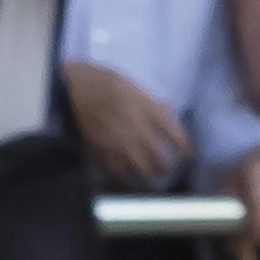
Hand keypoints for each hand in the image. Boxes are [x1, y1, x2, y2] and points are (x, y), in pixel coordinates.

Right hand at [61, 61, 189, 188]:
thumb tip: (168, 108)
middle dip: (166, 166)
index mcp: (146, 108)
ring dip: (149, 174)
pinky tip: (130, 178)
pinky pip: (118, 170)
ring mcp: (118, 141)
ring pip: (141, 168)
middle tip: (167, 168)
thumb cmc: (103, 80)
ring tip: (151, 176)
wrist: (72, 86)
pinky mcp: (101, 150)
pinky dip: (127, 177)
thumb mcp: (133, 84)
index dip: (183, 147)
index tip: (187, 154)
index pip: (173, 132)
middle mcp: (136, 127)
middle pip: (159, 156)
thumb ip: (151, 100)